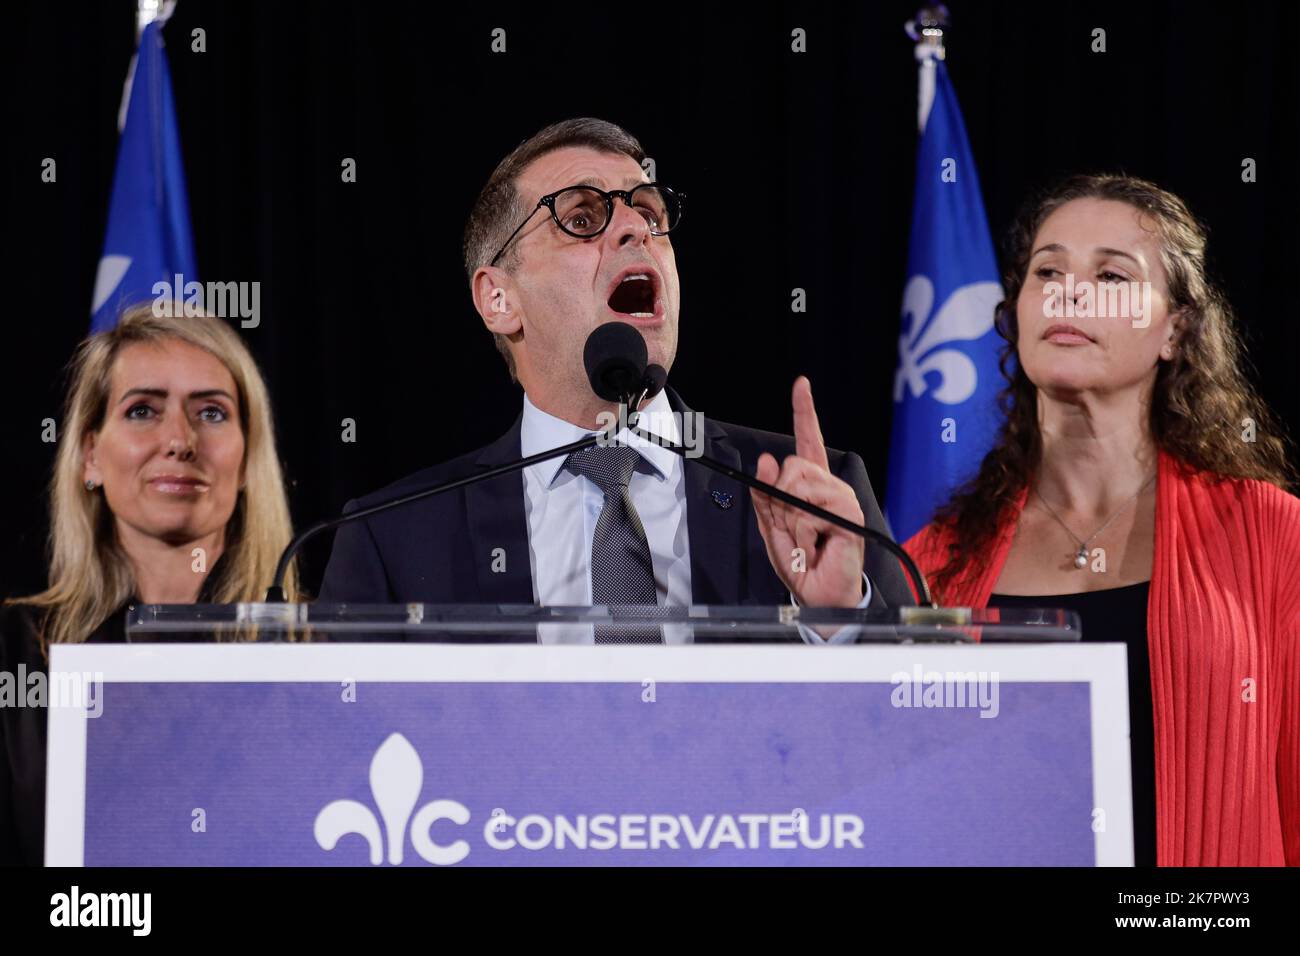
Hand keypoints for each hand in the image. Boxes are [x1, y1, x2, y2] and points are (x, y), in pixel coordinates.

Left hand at [752, 376, 866, 607]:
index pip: (808, 442)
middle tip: (789, 527)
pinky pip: (811, 507)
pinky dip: (802, 530)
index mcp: (811, 485)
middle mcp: (829, 486)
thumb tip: (766, 459)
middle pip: (793, 464)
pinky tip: (814, 544)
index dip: (804, 412)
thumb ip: (766, 495)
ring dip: (790, 519)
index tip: (801, 384)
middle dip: (779, 496)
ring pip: (799, 484)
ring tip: (804, 541)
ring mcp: (842, 498)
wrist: (818, 594)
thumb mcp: (772, 527)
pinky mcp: (850, 514)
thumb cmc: (800, 563)